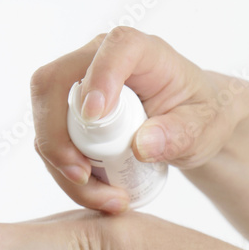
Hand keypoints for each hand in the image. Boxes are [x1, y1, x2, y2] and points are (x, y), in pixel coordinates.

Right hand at [30, 26, 248, 212]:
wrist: (190, 126)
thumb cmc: (199, 117)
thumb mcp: (202, 128)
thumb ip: (178, 135)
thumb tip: (141, 145)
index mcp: (141, 53)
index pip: (113, 49)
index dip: (98, 78)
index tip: (95, 117)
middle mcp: (99, 61)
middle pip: (54, 86)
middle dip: (58, 139)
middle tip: (84, 178)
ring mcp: (78, 89)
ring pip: (47, 123)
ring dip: (64, 168)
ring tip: (108, 199)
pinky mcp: (67, 117)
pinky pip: (51, 145)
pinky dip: (66, 176)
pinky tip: (98, 194)